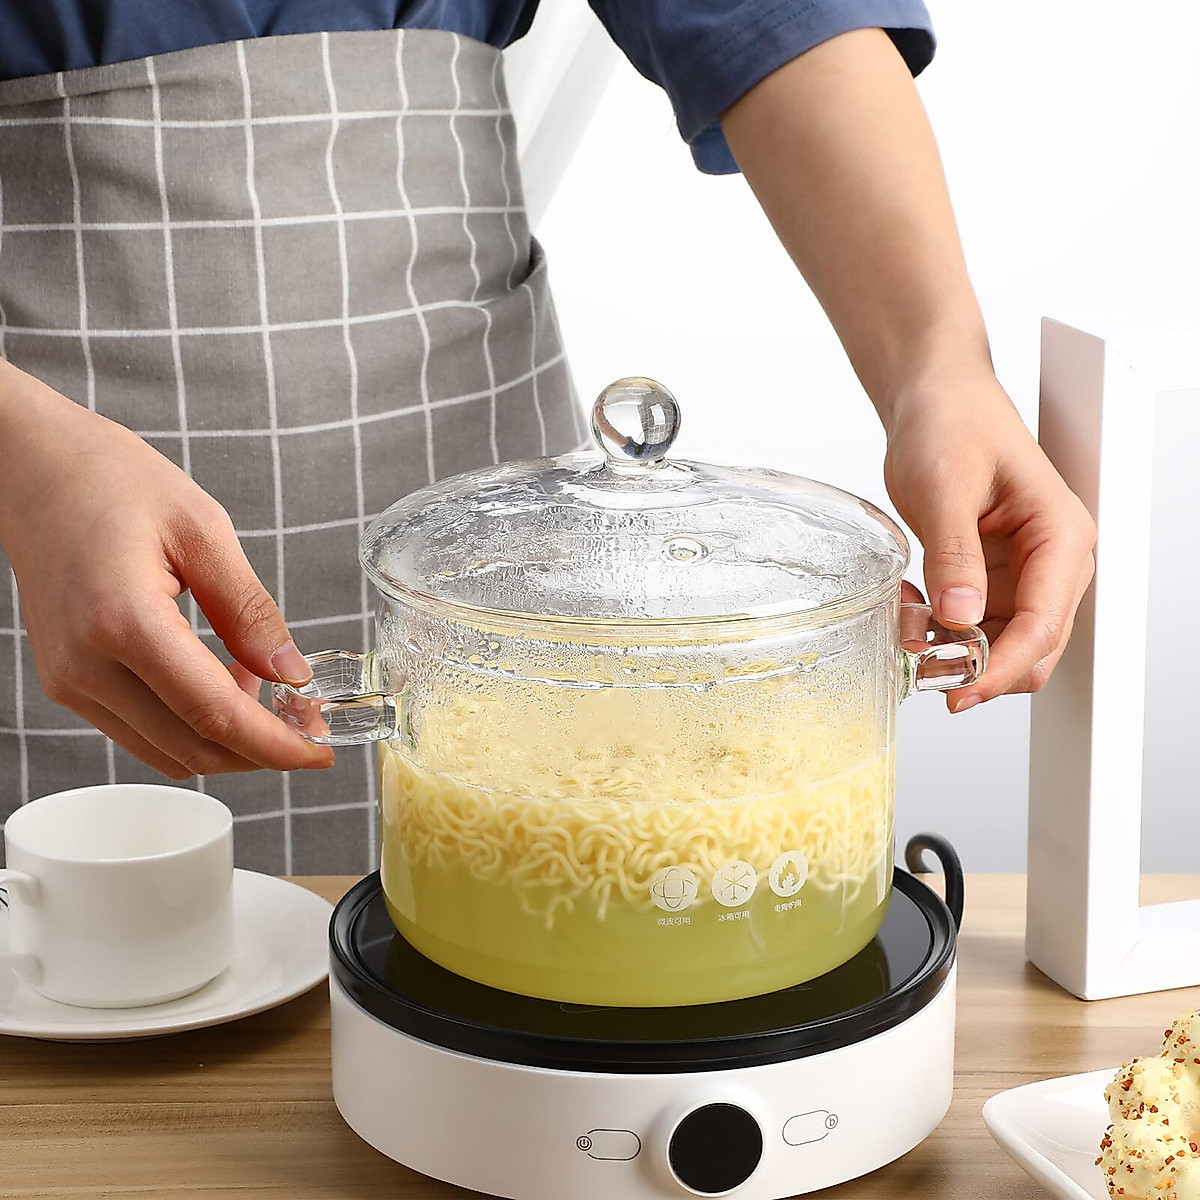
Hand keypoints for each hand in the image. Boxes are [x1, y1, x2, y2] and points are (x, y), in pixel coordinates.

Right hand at [0, 362, 334, 777]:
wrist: (32, 469)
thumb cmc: (112, 482)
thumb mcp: (203, 530)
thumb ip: (250, 610)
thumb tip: (292, 673)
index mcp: (123, 622)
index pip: (214, 714)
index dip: (276, 744)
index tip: (321, 752)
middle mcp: (87, 665)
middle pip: (192, 748)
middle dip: (260, 749)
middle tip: (309, 722)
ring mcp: (70, 680)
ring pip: (166, 751)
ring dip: (226, 739)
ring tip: (266, 691)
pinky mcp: (68, 682)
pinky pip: (142, 731)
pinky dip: (191, 724)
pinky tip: (223, 681)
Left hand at [884, 370, 1096, 708]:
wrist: (936, 399)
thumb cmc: (951, 423)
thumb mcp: (945, 487)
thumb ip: (954, 555)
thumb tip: (961, 619)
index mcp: (1059, 536)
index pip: (1044, 624)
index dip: (1001, 667)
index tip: (958, 691)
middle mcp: (1051, 562)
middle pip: (1032, 647)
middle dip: (980, 669)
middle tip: (921, 674)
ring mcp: (1021, 573)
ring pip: (1000, 644)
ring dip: (955, 654)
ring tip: (903, 630)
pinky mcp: (989, 576)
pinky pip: (972, 626)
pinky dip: (939, 632)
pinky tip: (907, 610)